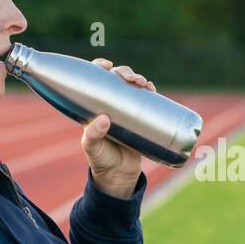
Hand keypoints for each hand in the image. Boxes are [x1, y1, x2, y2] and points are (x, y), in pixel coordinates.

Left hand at [82, 58, 157, 198]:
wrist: (119, 178)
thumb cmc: (101, 161)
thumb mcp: (92, 148)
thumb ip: (93, 135)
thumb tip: (103, 118)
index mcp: (95, 107)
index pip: (96, 81)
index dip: (100, 68)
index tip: (106, 65)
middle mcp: (111, 106)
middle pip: (117, 80)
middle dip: (125, 72)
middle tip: (131, 78)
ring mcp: (127, 112)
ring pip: (133, 88)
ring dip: (139, 79)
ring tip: (144, 83)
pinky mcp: (141, 121)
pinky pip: (147, 102)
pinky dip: (150, 92)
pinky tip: (152, 89)